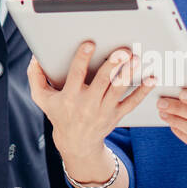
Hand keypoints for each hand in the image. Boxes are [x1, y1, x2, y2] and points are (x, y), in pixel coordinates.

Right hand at [27, 42, 154, 182]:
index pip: (76, 74)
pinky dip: (142, 91)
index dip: (82, 58)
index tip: (90, 44)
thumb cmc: (58, 114)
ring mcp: (103, 110)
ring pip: (118, 90)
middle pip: (102, 82)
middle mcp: (87, 104)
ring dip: (128, 74)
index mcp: (69, 96)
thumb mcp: (42, 98)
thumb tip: (35, 57)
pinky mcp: (116, 115)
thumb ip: (36, 76)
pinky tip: (150, 79)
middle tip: (122, 51)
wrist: (76, 143)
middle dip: (112, 65)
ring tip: (137, 59)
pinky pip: (131, 103)